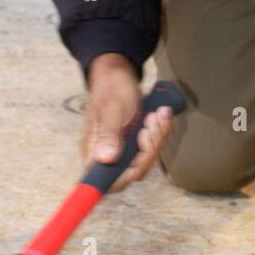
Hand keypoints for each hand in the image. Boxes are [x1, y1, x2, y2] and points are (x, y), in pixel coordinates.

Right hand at [84, 54, 175, 191]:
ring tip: (157, 114)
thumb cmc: (111, 87)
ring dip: (157, 138)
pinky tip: (160, 114)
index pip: (109, 182)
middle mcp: (107, 155)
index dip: (127, 177)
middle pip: (133, 172)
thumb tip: (105, 159)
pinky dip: (159, 133)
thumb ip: (109, 134)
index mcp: (95, 150)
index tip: (142, 154)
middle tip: (152, 122)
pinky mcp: (133, 143)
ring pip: (145, 160)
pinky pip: (150, 148)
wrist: (117, 72)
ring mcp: (121, 150)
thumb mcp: (111, 108)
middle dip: (149, 149)